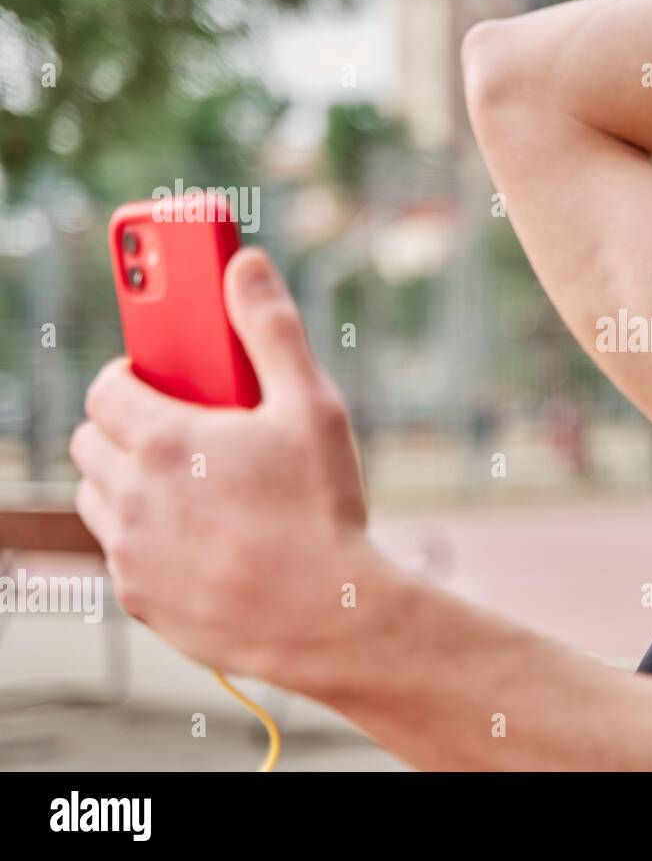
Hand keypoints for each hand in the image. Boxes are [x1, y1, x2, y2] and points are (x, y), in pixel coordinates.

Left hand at [70, 247, 372, 683]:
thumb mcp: (312, 407)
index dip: (130, 373)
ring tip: (191, 481)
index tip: (158, 375)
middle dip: (126, 425)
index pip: (106, 387)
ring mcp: (131, 551)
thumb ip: (271, 329)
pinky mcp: (140, 596)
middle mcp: (131, 495)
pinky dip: (146, 534)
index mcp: (164, 440)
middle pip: (92, 440)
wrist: (330, 617)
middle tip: (184, 427)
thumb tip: (244, 264)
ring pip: (97, 496)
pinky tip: (203, 534)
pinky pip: (121, 551)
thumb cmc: (324, 509)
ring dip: (128, 479)